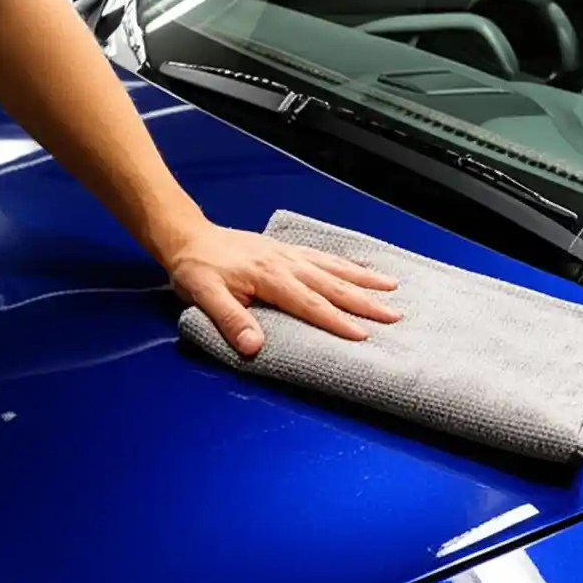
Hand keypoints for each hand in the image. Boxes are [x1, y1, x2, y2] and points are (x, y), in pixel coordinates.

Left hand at [169, 222, 400, 354]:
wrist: (189, 237)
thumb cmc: (196, 269)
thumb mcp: (203, 295)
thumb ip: (229, 319)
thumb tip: (253, 346)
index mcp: (269, 276)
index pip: (309, 303)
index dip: (336, 321)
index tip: (363, 335)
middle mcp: (285, 262)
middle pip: (332, 284)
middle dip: (364, 301)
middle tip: (394, 315)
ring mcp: (288, 254)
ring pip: (334, 267)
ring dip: (363, 280)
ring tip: (391, 288)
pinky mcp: (287, 250)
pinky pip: (324, 256)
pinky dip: (346, 263)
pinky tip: (361, 269)